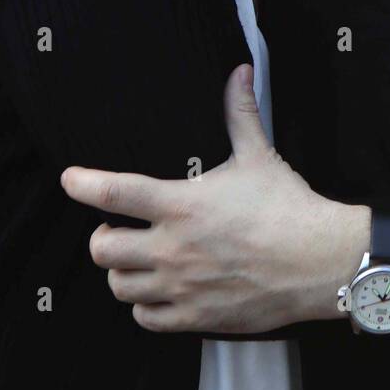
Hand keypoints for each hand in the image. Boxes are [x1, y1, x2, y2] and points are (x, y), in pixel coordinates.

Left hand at [62, 66, 368, 334]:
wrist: (319, 261)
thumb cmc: (287, 207)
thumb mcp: (259, 155)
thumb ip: (240, 113)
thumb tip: (240, 71)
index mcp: (181, 204)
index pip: (115, 193)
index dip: (84, 184)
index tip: (70, 179)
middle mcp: (172, 247)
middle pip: (102, 249)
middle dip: (103, 238)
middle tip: (116, 231)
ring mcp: (181, 286)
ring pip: (119, 286)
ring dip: (122, 273)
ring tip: (136, 261)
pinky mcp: (195, 317)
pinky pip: (146, 318)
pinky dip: (144, 306)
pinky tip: (158, 292)